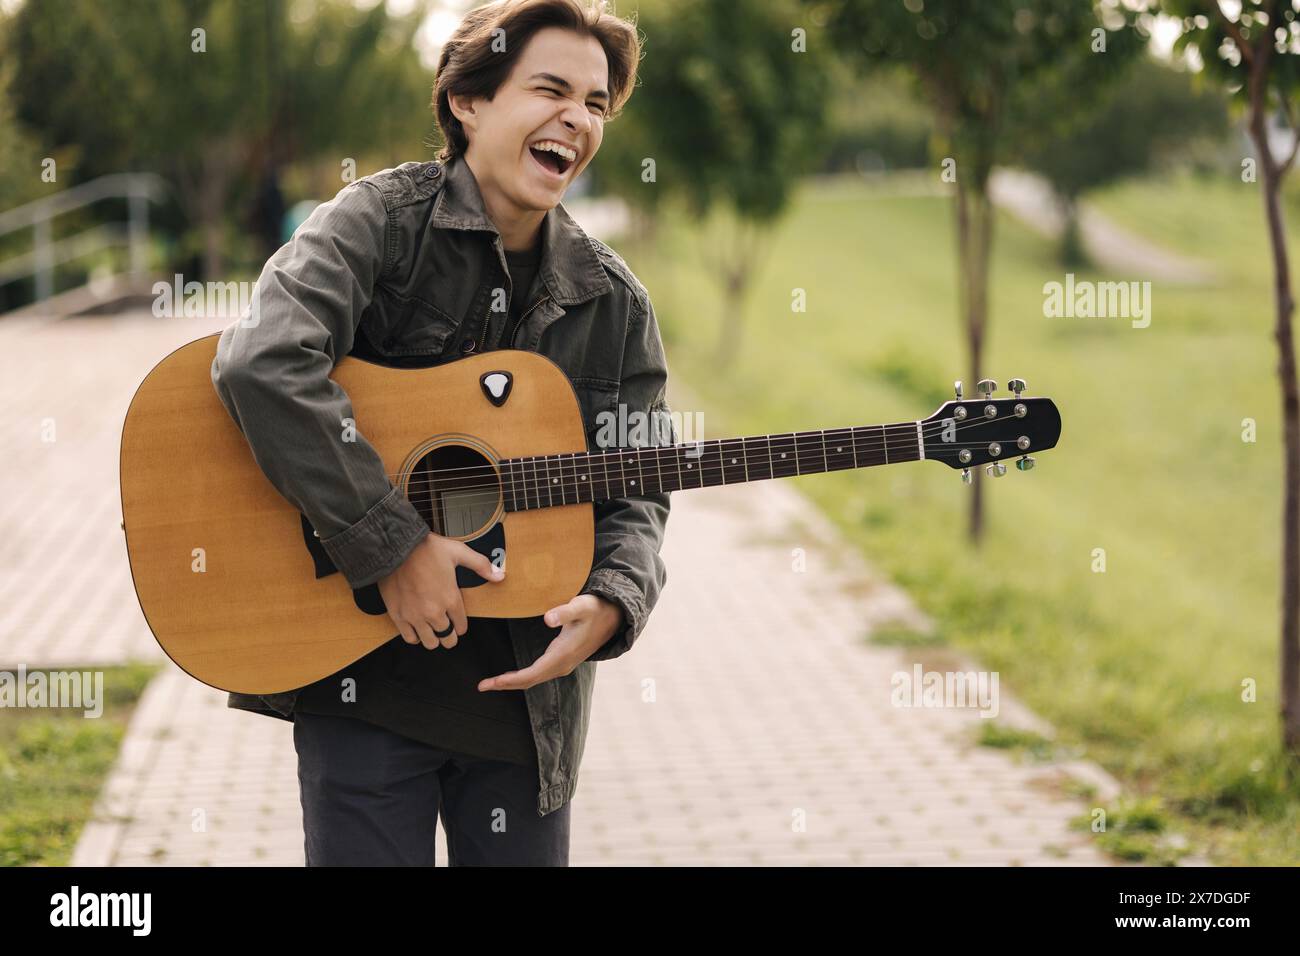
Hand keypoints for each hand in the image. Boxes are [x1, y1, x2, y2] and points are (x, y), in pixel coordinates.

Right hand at [377, 533, 504, 649]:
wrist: (395, 548)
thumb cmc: (426, 549)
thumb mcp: (458, 552)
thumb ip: (480, 565)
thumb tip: (500, 575)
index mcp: (451, 598)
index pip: (461, 626)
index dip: (462, 626)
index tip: (458, 622)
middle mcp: (434, 612)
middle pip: (447, 638)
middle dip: (450, 635)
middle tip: (447, 628)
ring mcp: (415, 616)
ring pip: (429, 642)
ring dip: (433, 638)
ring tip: (432, 629)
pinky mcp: (398, 616)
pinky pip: (410, 638)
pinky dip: (414, 636)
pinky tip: (417, 628)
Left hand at [478, 593, 622, 691]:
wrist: (614, 617)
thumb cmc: (595, 609)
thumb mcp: (581, 606)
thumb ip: (564, 611)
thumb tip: (547, 618)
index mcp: (562, 655)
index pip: (530, 674)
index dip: (509, 680)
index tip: (490, 683)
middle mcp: (561, 665)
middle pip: (529, 681)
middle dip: (505, 684)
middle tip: (482, 686)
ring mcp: (563, 664)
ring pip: (533, 679)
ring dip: (512, 682)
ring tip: (492, 682)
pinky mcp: (563, 660)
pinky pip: (538, 674)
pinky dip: (522, 676)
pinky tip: (512, 674)